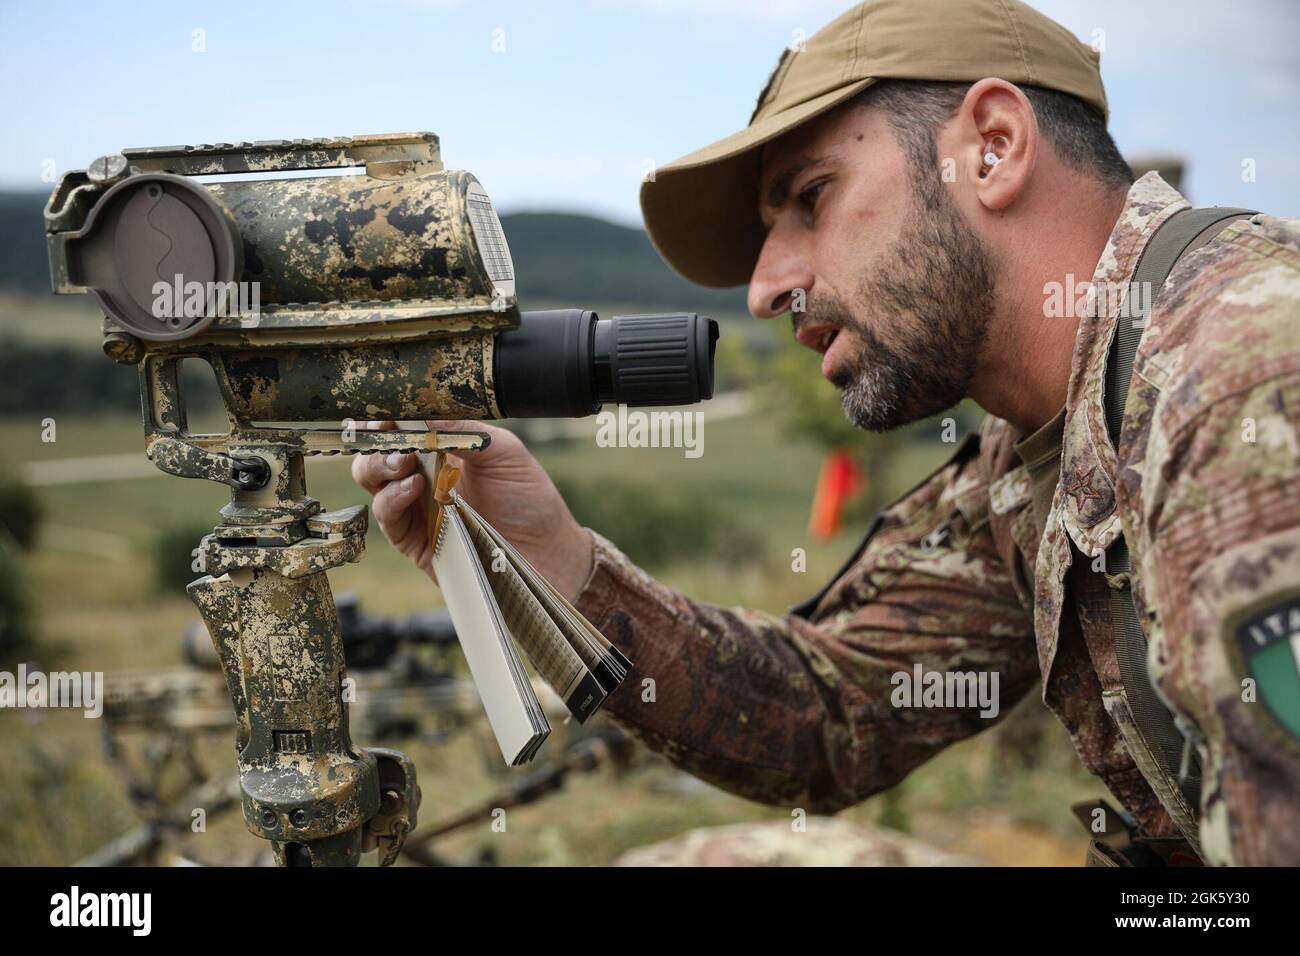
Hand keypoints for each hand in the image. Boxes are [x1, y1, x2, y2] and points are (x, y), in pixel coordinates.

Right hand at [351, 420, 594, 602]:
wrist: (548, 549)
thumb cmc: (529, 498)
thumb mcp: (503, 451)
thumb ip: (464, 432)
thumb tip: (425, 415)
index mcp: (441, 450)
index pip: (400, 429)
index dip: (385, 418)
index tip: (382, 409)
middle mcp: (423, 477)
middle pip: (375, 454)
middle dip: (376, 442)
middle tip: (388, 436)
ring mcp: (417, 509)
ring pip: (373, 484)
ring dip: (380, 467)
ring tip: (404, 461)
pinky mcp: (417, 541)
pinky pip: (389, 518)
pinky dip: (394, 499)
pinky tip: (414, 487)